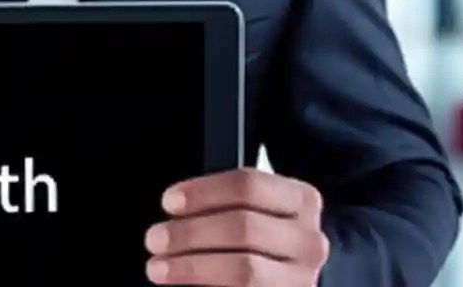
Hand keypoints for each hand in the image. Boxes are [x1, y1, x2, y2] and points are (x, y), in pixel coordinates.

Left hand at [144, 168, 328, 285]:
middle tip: (155, 238)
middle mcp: (308, 239)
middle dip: (190, 233)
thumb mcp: (250, 209)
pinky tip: (181, 284)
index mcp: (300, 200)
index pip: (249, 185)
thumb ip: (222, 203)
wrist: (281, 277)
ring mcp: (302, 277)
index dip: (204, 192)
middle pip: (243, 227)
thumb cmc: (257, 239)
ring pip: (244, 269)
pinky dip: (205, 285)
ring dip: (192, 266)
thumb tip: (174, 205)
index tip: (169, 202)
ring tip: (158, 267)